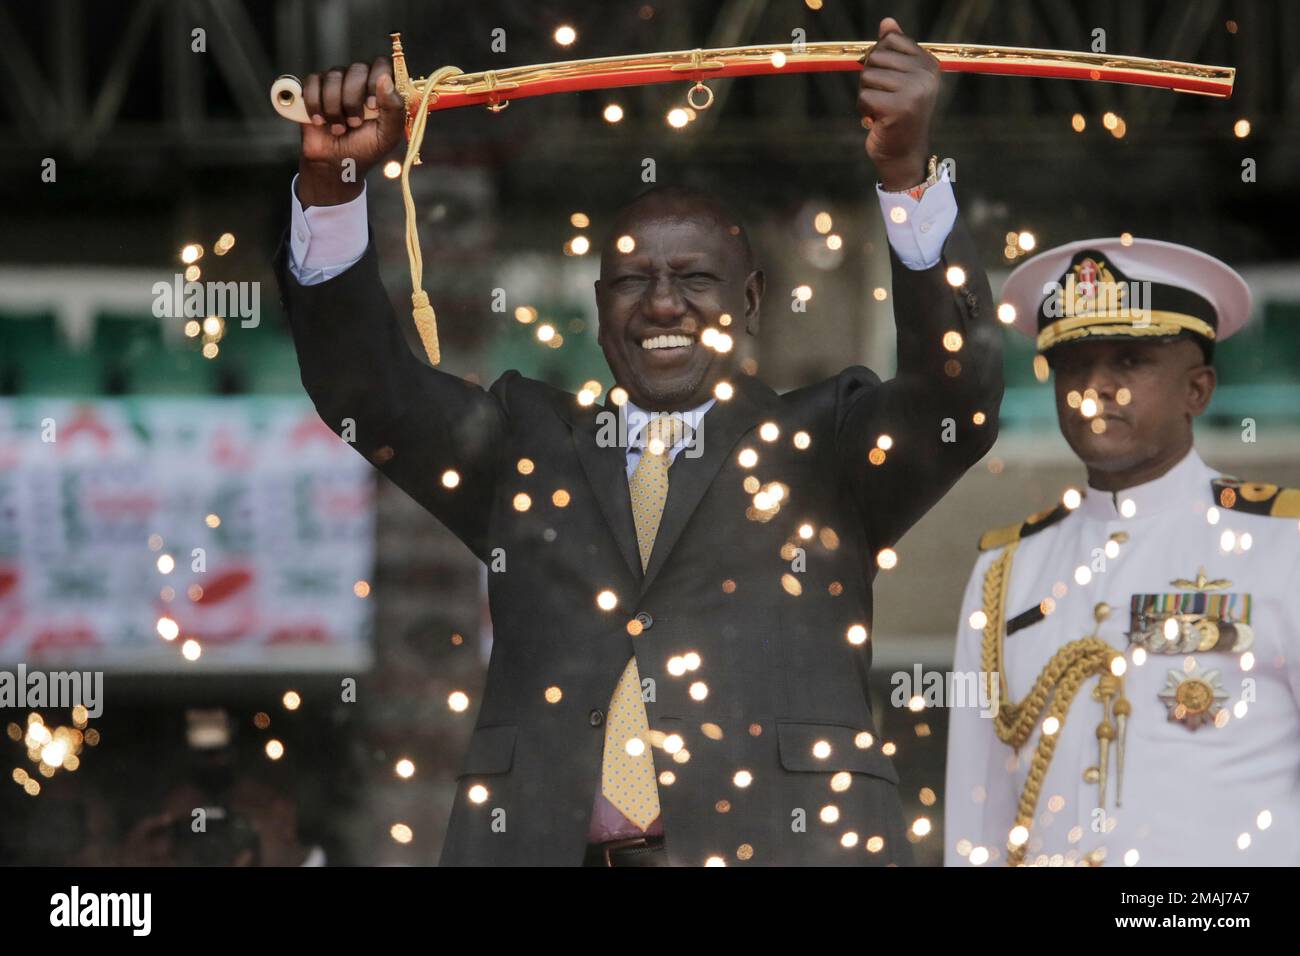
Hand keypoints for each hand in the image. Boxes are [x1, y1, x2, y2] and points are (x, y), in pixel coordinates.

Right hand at [297, 58, 406, 206]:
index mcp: (382, 88)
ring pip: (333, 76)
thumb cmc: (365, 148)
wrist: (335, 163)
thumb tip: (386, 80)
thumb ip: (394, 109)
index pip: (382, 64)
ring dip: (334, 108)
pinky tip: (320, 121)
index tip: (371, 106)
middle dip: (352, 101)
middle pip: (356, 69)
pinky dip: (315, 104)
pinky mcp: (314, 87)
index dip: (376, 81)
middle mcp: (360, 79)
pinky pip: (312, 82)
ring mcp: (336, 81)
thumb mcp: (388, 135)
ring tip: (338, 128)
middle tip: (354, 124)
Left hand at [857, 18, 939, 190]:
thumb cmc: (898, 115)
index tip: (889, 83)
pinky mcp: (899, 107)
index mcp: (928, 63)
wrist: (903, 154)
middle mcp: (926, 74)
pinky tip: (876, 120)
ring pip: (867, 76)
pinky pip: (864, 96)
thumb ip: (894, 50)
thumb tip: (887, 22)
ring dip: (866, 95)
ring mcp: (915, 90)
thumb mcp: (900, 79)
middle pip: (875, 57)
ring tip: (880, 110)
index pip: (890, 41)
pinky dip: (863, 110)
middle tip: (882, 100)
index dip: (878, 61)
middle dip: (869, 80)